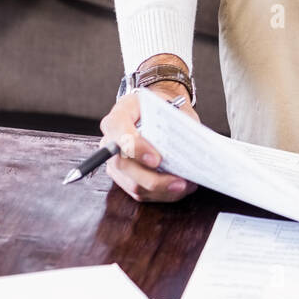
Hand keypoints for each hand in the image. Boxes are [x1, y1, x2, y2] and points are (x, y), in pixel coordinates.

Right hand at [99, 82, 199, 203]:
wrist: (157, 110)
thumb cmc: (163, 108)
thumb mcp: (169, 105)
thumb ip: (173, 123)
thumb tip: (187, 148)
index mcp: (120, 113)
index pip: (118, 130)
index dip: (135, 148)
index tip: (157, 160)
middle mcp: (111, 139)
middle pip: (123, 165)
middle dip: (153, 179)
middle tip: (179, 182)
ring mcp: (115, 160)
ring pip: (132, 184)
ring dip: (161, 190)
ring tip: (185, 186)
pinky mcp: (124, 177)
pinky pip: (140, 192)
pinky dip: (162, 193)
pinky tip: (180, 188)